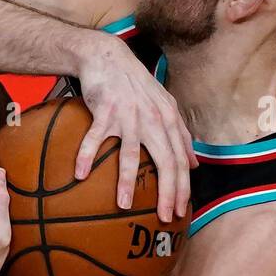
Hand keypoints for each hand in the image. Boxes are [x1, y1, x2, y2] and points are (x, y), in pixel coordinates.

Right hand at [75, 31, 196, 221]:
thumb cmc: (136, 86)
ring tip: (125, 204)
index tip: (179, 212)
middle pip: (164, 161)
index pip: (180, 161)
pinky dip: (87, 156)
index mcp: (169, 121)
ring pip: (130, 154)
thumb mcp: (166, 107)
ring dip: (127, 181)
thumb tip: (194, 165)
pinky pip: (95, 137)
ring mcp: (128, 116)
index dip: (182, 188)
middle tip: (163, 216)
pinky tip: (80, 174)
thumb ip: (181, 136)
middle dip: (166, 191)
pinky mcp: (105, 111)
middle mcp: (153, 120)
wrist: (109, 58)